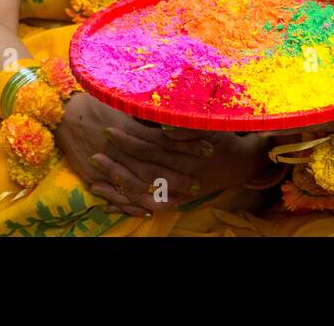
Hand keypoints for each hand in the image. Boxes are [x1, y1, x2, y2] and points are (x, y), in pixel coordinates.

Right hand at [53, 97, 215, 215]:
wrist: (61, 114)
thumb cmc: (93, 102)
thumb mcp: (119, 101)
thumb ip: (144, 111)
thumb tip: (172, 113)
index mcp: (127, 128)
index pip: (163, 140)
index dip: (186, 146)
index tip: (208, 149)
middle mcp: (117, 149)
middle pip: (152, 166)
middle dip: (175, 177)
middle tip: (197, 185)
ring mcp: (104, 165)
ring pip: (135, 184)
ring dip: (157, 195)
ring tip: (178, 202)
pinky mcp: (91, 176)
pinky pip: (112, 194)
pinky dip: (129, 204)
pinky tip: (146, 211)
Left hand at [99, 126, 268, 213]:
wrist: (240, 165)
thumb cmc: (223, 140)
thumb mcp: (211, 128)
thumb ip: (187, 128)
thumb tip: (164, 127)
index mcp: (188, 158)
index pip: (152, 149)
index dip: (130, 140)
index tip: (110, 131)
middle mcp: (182, 179)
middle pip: (143, 173)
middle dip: (117, 165)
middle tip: (94, 155)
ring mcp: (178, 194)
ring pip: (143, 194)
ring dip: (118, 188)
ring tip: (94, 179)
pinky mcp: (176, 202)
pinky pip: (148, 207)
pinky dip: (127, 205)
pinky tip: (108, 200)